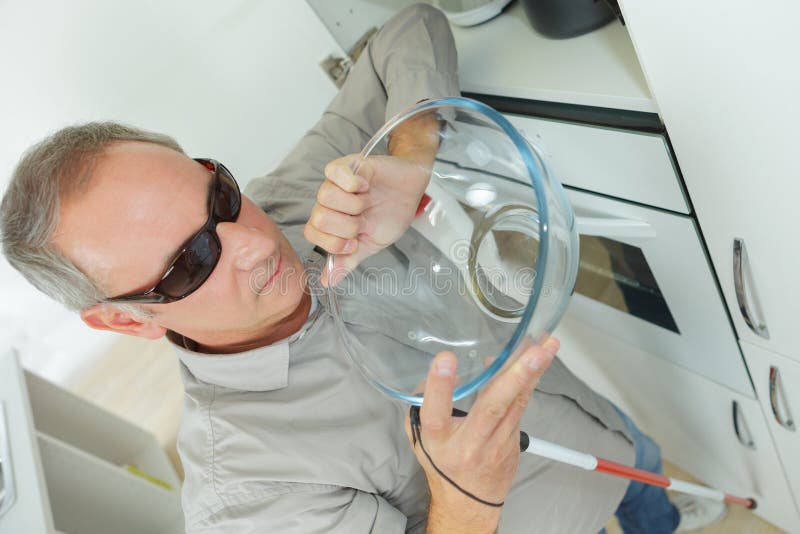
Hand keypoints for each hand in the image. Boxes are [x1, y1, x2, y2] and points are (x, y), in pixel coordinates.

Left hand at [304, 153, 430, 285]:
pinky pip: (335, 173)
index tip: (354, 242)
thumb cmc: (390, 214)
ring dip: (353, 205)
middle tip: (364, 220)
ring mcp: (336, 182)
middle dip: (347, 225)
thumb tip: (327, 281)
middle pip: (319, 217)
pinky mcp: (348, 164)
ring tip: (367, 202)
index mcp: (330, 221)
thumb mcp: (370, 244)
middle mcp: (328, 202)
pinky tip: (366, 186)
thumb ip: (348, 261)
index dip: (333, 243)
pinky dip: (354, 184)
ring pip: (325, 196)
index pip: (312, 233)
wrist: (411, 190)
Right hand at [405, 337, 559, 533]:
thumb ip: (422, 404)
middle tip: (533, 352)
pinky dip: (529, 379)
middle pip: (492, 406)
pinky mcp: (514, 438)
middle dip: (515, 376)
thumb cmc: (443, 462)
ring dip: (534, 372)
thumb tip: (437, 370)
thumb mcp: (421, 437)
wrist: (470, 500)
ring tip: (548, 345)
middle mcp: (470, 440)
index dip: (440, 386)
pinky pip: (521, 403)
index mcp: (439, 439)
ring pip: (516, 402)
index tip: (446, 359)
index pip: (436, 412)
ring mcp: (497, 441)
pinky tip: (538, 358)